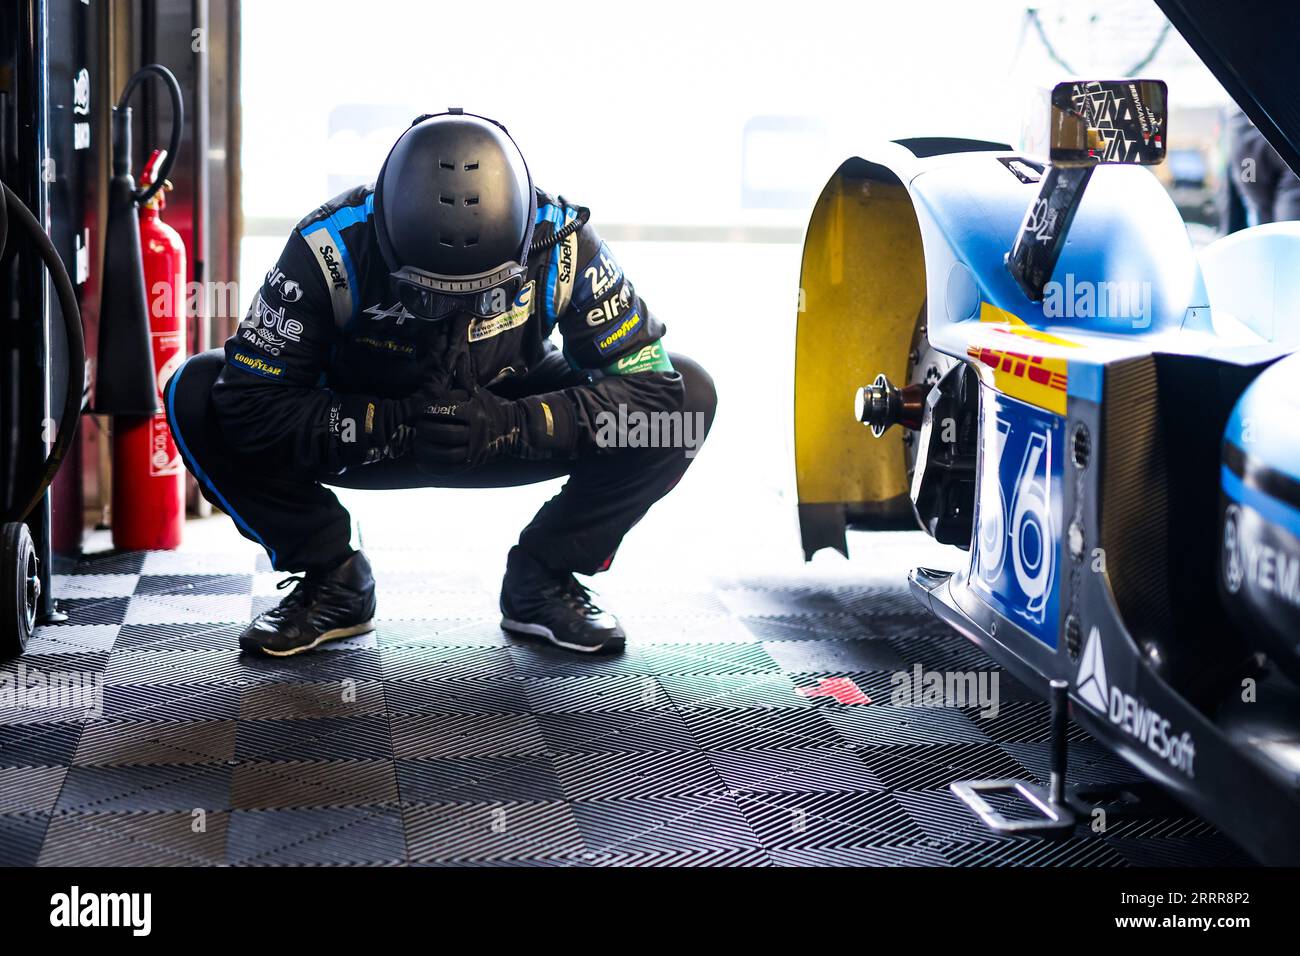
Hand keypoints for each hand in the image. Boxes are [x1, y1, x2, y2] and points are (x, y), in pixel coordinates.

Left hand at [413, 352, 525, 470]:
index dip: (428, 409)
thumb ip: (464, 376)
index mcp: (474, 413)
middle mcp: (475, 433)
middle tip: (417, 427)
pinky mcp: (472, 463)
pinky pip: (450, 469)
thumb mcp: (478, 392)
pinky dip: (433, 468)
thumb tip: (457, 355)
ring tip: (418, 444)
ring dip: (427, 450)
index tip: (420, 409)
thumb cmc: (490, 408)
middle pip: (444, 434)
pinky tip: (422, 462)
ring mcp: (474, 451)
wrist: (512, 430)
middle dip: (426, 430)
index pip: (446, 411)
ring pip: (445, 454)